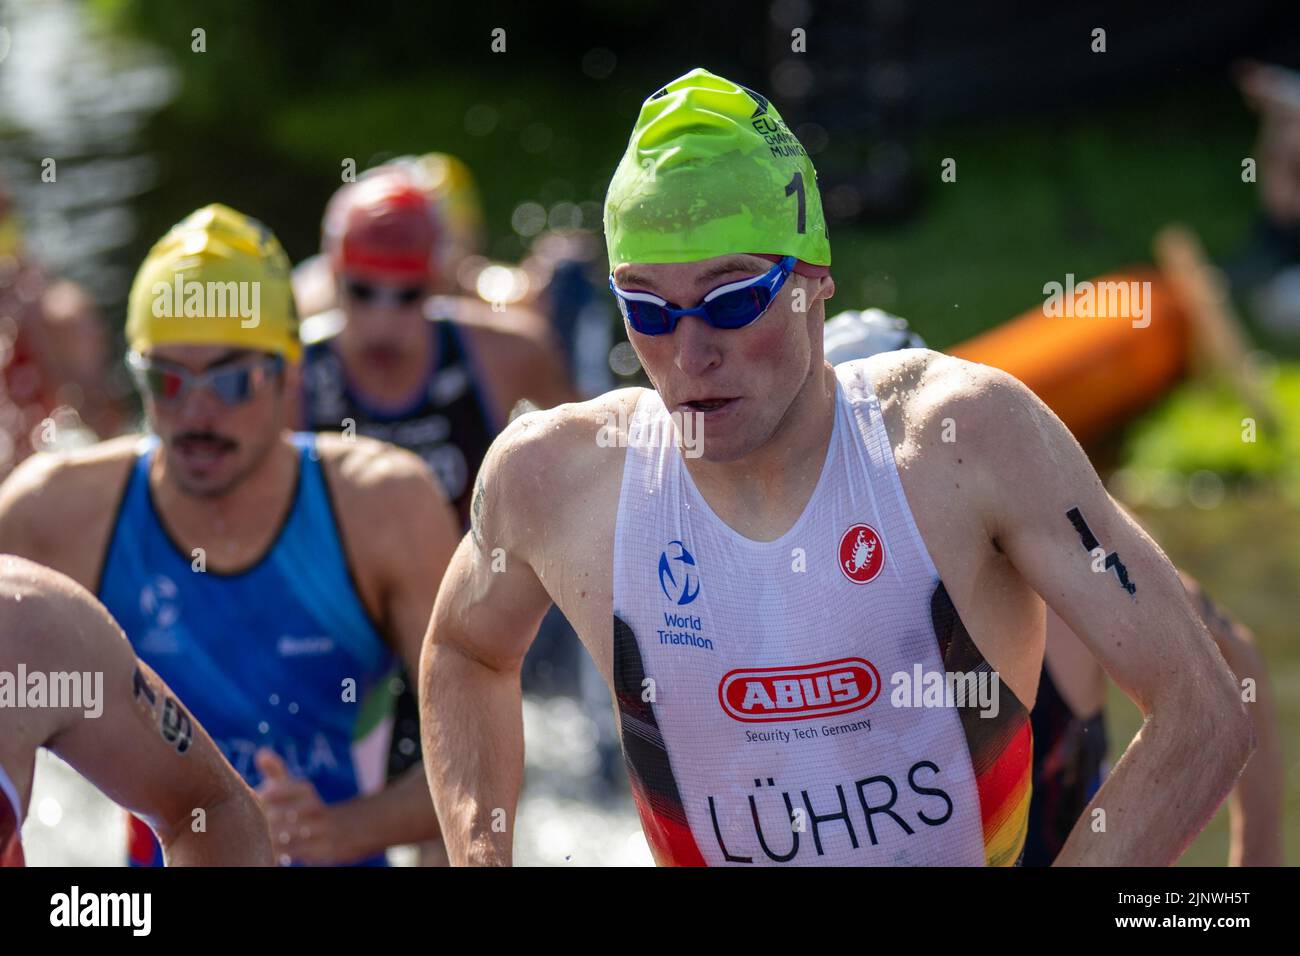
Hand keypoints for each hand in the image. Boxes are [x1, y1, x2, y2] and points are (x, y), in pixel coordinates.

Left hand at [254, 748, 353, 865]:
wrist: (341, 831)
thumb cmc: (305, 808)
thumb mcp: (294, 787)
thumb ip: (276, 771)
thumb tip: (262, 753)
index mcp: (304, 789)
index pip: (272, 791)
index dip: (256, 802)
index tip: (248, 808)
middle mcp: (315, 806)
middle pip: (276, 815)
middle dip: (260, 823)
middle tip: (244, 829)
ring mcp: (321, 828)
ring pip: (285, 835)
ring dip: (268, 839)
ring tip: (254, 841)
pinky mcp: (324, 847)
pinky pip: (296, 852)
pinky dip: (280, 853)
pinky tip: (269, 853)